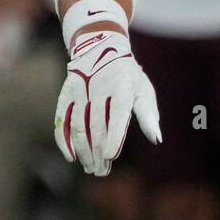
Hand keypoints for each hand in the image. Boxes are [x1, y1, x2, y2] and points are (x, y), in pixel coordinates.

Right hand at [54, 30, 160, 176]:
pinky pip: (62, 120)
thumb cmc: (128, 76)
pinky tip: (71, 156)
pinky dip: (64, 140)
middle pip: (96, 125)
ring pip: (79, 126)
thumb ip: (148, 114)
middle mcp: (98, 88)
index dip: (114, 136)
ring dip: (83, 150)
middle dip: (98, 151)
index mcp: (122, 86)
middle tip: (102, 172)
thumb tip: (157, 139)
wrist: (100, 47)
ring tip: (91, 168)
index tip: (111, 156)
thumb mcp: (143, 90)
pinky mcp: (66, 94)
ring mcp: (80, 91)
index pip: (117, 114)